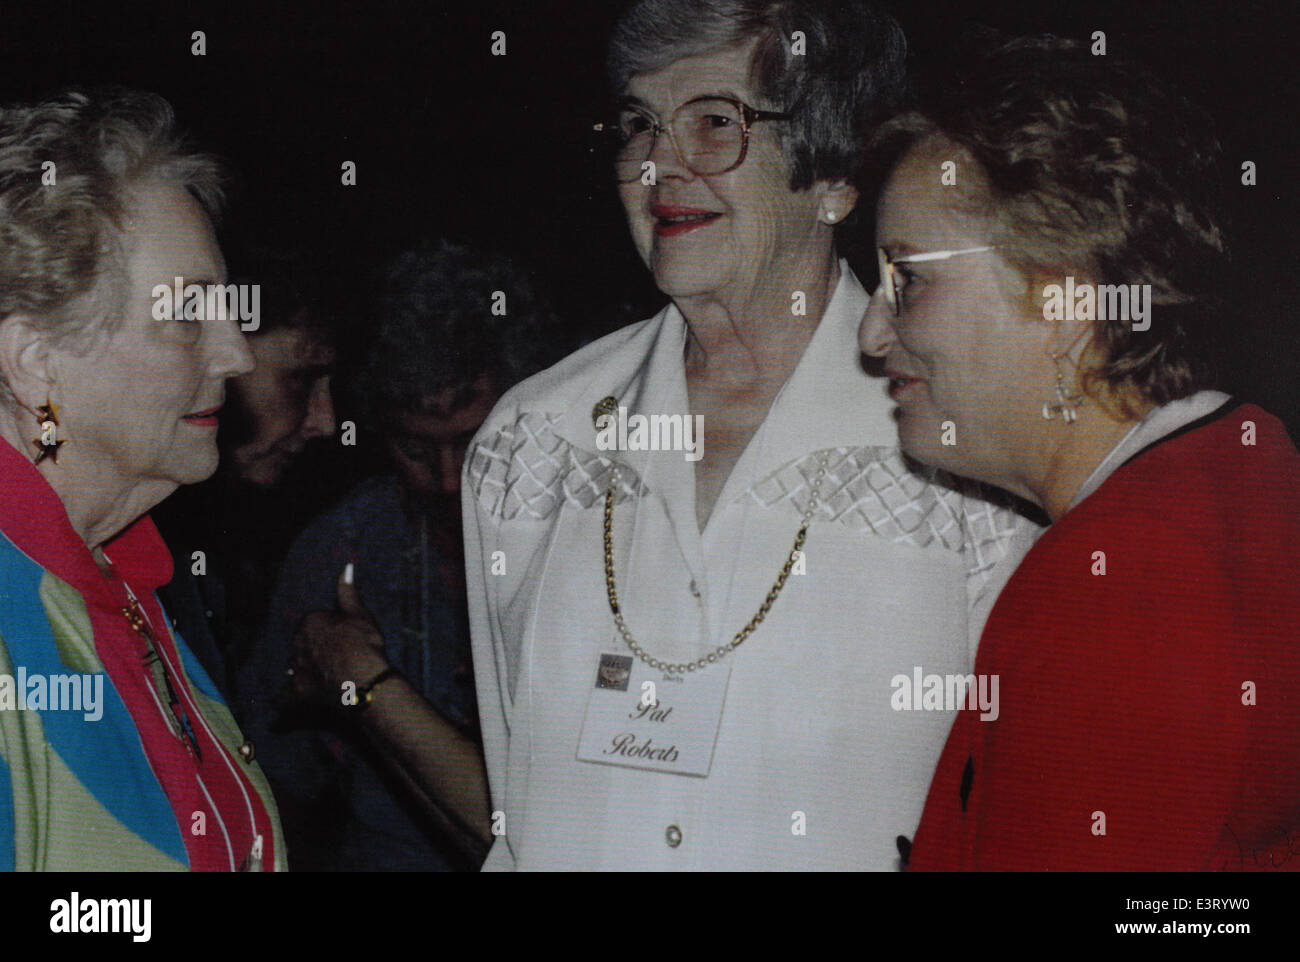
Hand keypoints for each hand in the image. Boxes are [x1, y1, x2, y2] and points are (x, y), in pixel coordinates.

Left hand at [288, 565, 390, 706]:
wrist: (363, 680)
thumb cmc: (363, 644)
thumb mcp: (359, 613)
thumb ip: (348, 592)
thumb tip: (346, 567)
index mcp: (309, 621)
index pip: (318, 622)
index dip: (334, 629)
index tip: (348, 636)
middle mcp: (297, 643)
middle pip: (306, 643)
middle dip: (319, 647)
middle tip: (343, 654)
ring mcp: (296, 668)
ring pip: (298, 664)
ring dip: (308, 667)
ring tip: (333, 674)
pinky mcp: (298, 691)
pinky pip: (288, 693)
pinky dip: (288, 696)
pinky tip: (293, 698)